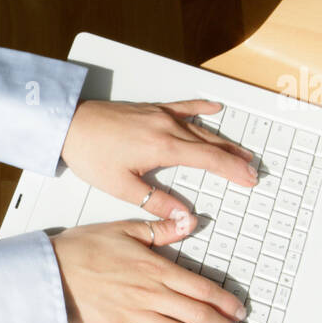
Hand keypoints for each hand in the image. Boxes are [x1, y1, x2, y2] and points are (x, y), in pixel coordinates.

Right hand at [48, 217, 246, 322]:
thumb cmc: (81, 249)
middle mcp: (150, 294)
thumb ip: (160, 229)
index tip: (238, 312)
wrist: (50, 272)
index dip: (225, 302)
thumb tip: (189, 222)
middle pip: (198, 315)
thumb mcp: (124, 229)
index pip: (201, 287)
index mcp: (155, 268)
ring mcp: (135, 316)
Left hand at [60, 98, 256, 218]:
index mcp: (163, 147)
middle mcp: (166, 127)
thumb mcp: (122, 186)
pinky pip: (183, 106)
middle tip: (253, 170)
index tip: (249, 179)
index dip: (232, 171)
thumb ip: (156, 201)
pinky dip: (201, 109)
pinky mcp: (150, 109)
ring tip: (241, 151)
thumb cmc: (90, 153)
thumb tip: (184, 216)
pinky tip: (214, 108)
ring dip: (223, 140)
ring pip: (200, 128)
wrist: (68, 124)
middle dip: (234, 158)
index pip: (209, 160)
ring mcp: (159, 115)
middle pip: (211, 144)